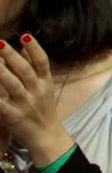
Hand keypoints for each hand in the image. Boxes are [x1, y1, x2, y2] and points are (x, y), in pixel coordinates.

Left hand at [0, 36, 72, 163]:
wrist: (46, 136)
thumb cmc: (42, 109)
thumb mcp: (44, 86)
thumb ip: (35, 66)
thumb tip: (25, 46)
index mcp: (44, 82)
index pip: (42, 62)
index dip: (34, 49)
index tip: (24, 36)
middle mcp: (37, 91)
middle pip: (25, 71)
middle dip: (12, 56)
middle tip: (0, 43)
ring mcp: (26, 104)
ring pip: (12, 85)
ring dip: (1, 72)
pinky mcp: (14, 117)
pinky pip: (1, 105)